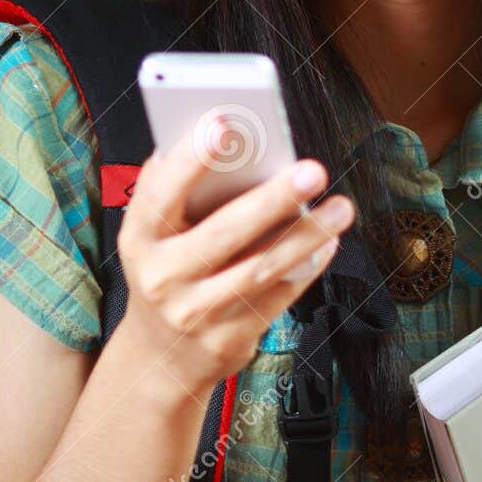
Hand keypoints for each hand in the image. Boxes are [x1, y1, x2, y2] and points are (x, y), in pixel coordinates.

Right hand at [113, 118, 353, 398]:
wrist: (159, 357)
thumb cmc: (166, 271)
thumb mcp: (153, 235)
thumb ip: (173, 190)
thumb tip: (211, 131)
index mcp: (140, 239)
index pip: (161, 194)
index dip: (190, 160)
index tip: (224, 124)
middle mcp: (163, 278)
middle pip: (224, 234)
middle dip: (272, 200)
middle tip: (313, 169)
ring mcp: (195, 313)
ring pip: (261, 269)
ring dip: (307, 236)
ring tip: (340, 208)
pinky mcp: (228, 340)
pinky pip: (277, 299)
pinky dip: (307, 268)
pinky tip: (328, 242)